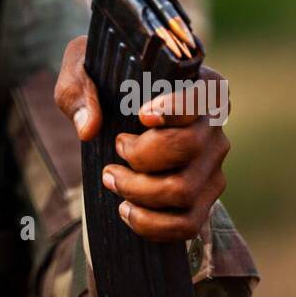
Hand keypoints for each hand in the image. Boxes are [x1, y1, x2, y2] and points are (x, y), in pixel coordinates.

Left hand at [53, 36, 229, 240]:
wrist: (113, 113)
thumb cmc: (104, 83)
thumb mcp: (83, 71)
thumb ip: (80, 90)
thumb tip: (88, 127)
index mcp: (199, 84)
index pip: (204, 95)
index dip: (176, 108)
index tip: (142, 115)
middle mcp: (214, 125)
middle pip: (189, 147)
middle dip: (142, 155)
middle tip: (115, 148)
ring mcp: (213, 165)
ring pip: (184, 189)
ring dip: (138, 190)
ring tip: (111, 178)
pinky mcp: (203, 198)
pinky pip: (187, 224)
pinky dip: (152, 225)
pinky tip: (125, 210)